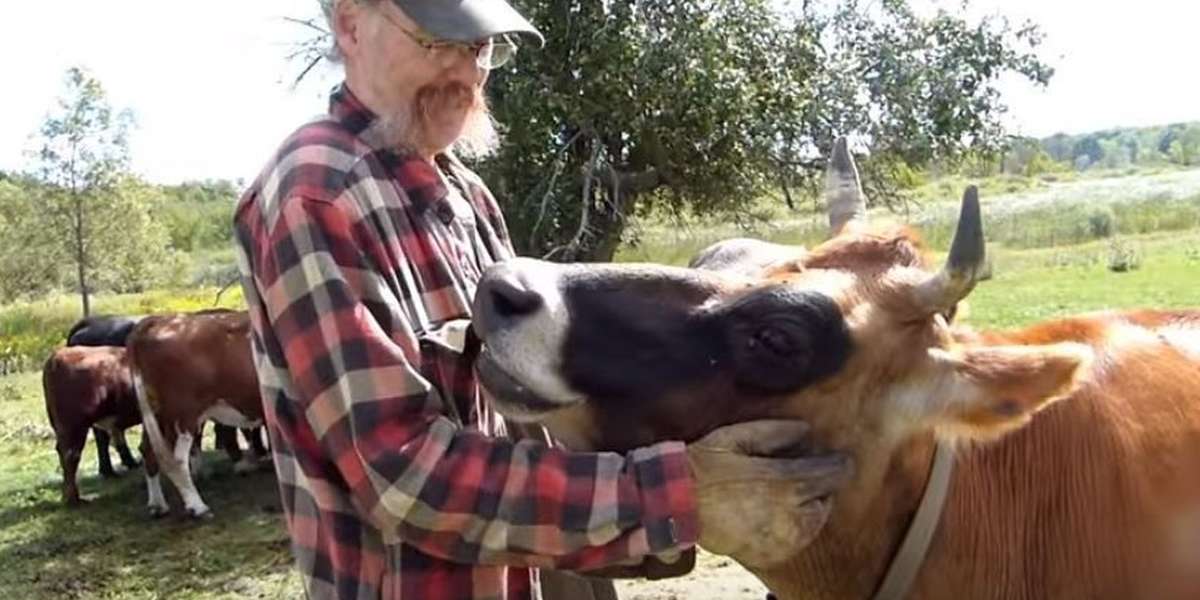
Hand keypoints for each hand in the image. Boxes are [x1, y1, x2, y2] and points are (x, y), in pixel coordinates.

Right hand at [686, 420, 852, 567]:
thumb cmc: (707, 465)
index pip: (834, 473)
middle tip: (798, 476)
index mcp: (786, 481)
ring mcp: (783, 537)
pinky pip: (798, 540)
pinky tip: (774, 516)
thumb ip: (776, 431)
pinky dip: (793, 528)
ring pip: (816, 521)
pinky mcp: (773, 553)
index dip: (839, 463)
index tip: (837, 458)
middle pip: (827, 498)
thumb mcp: (738, 436)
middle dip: (818, 485)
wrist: (679, 504)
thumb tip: (806, 429)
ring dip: (808, 507)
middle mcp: (792, 513)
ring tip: (784, 497)